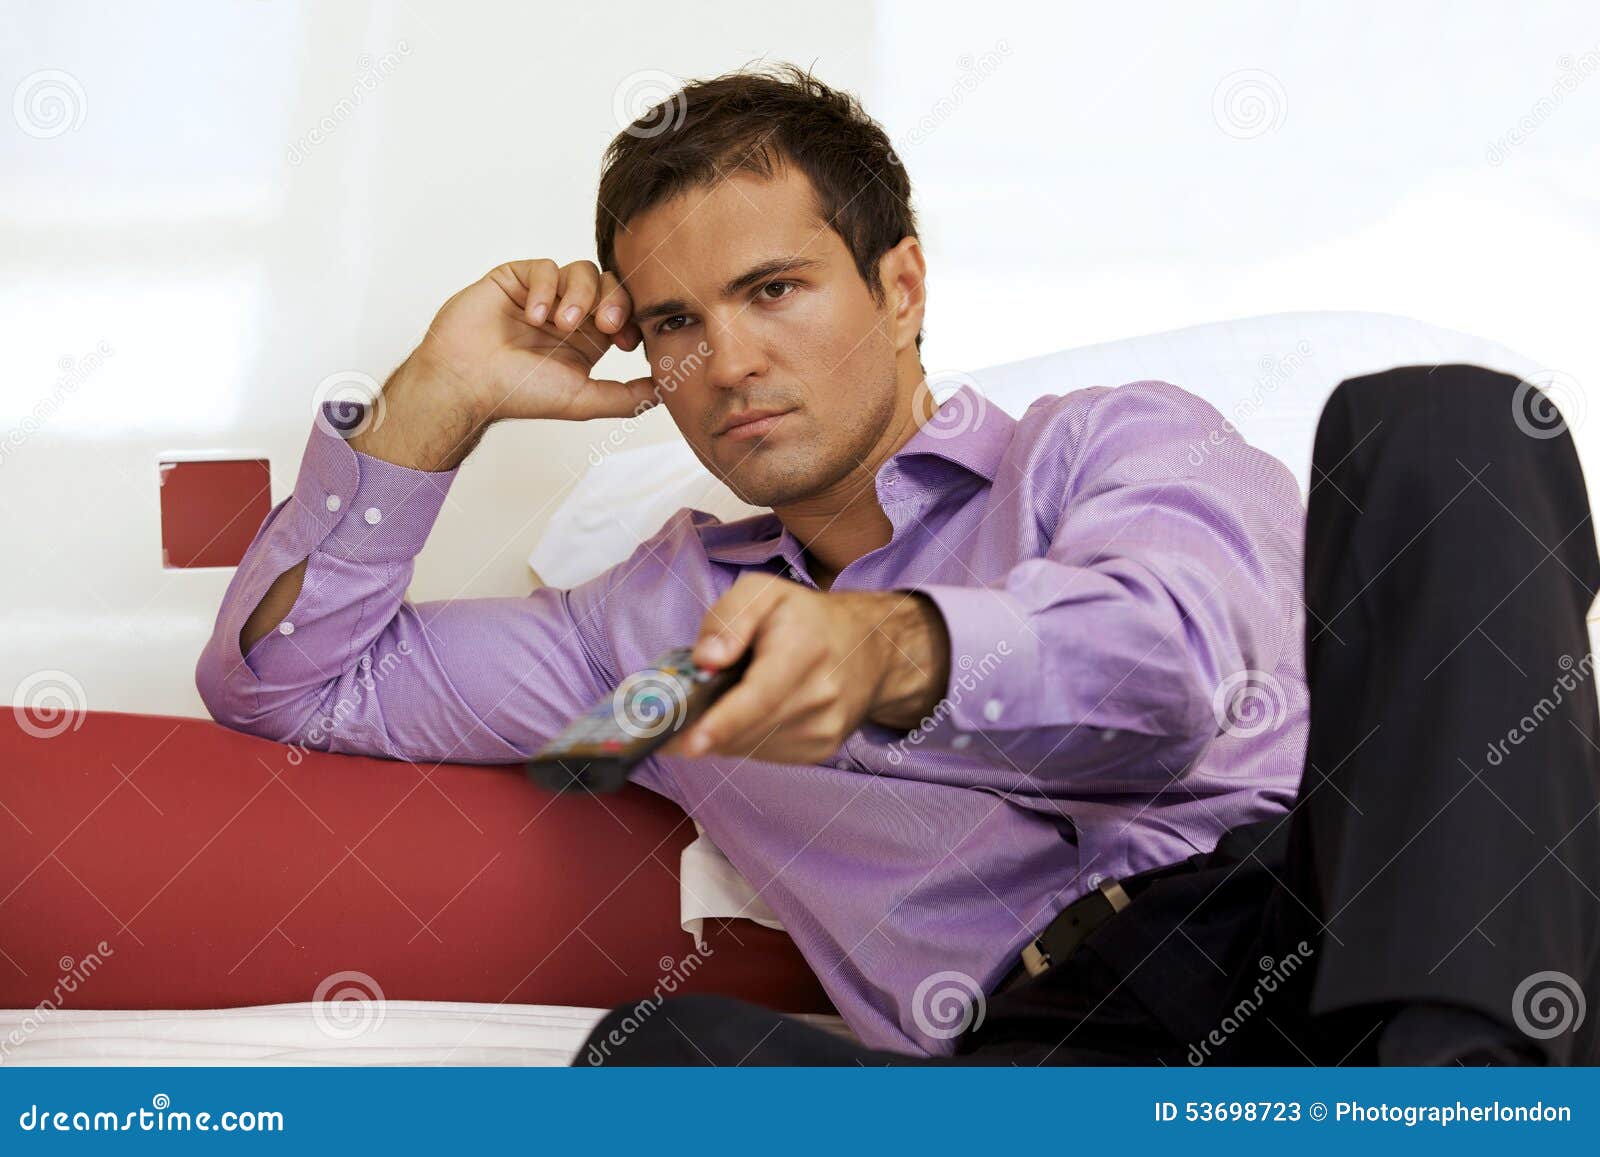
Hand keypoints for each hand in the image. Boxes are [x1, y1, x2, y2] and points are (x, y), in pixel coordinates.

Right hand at [417, 258, 658, 422]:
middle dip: (615, 301)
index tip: (628, 342)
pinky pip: (546, 267)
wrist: (465, 382)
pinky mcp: (516, 278)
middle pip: (610, 286)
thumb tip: (668, 391)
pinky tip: (533, 315)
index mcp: (588, 340)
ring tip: (561, 325)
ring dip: (579, 296)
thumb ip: (627, 397)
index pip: (625, 312)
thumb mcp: (582, 400)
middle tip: (608, 325)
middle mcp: (568, 313)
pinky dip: (546, 289)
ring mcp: (543, 294)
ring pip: (581, 271)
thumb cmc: (517, 394)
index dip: (633, 319)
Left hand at [658, 575, 951, 764]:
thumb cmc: (807, 619)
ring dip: (720, 734)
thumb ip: (729, 617)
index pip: (760, 697)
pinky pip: (763, 753)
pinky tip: (740, 716)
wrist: (869, 650)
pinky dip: (741, 739)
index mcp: (804, 651)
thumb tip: (705, 660)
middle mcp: (819, 697)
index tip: (686, 742)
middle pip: (747, 728)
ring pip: (749, 746)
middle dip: (700, 732)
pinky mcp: (819, 750)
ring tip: (706, 709)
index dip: (721, 722)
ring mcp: (823, 730)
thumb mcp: (765, 592)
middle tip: (662, 727)